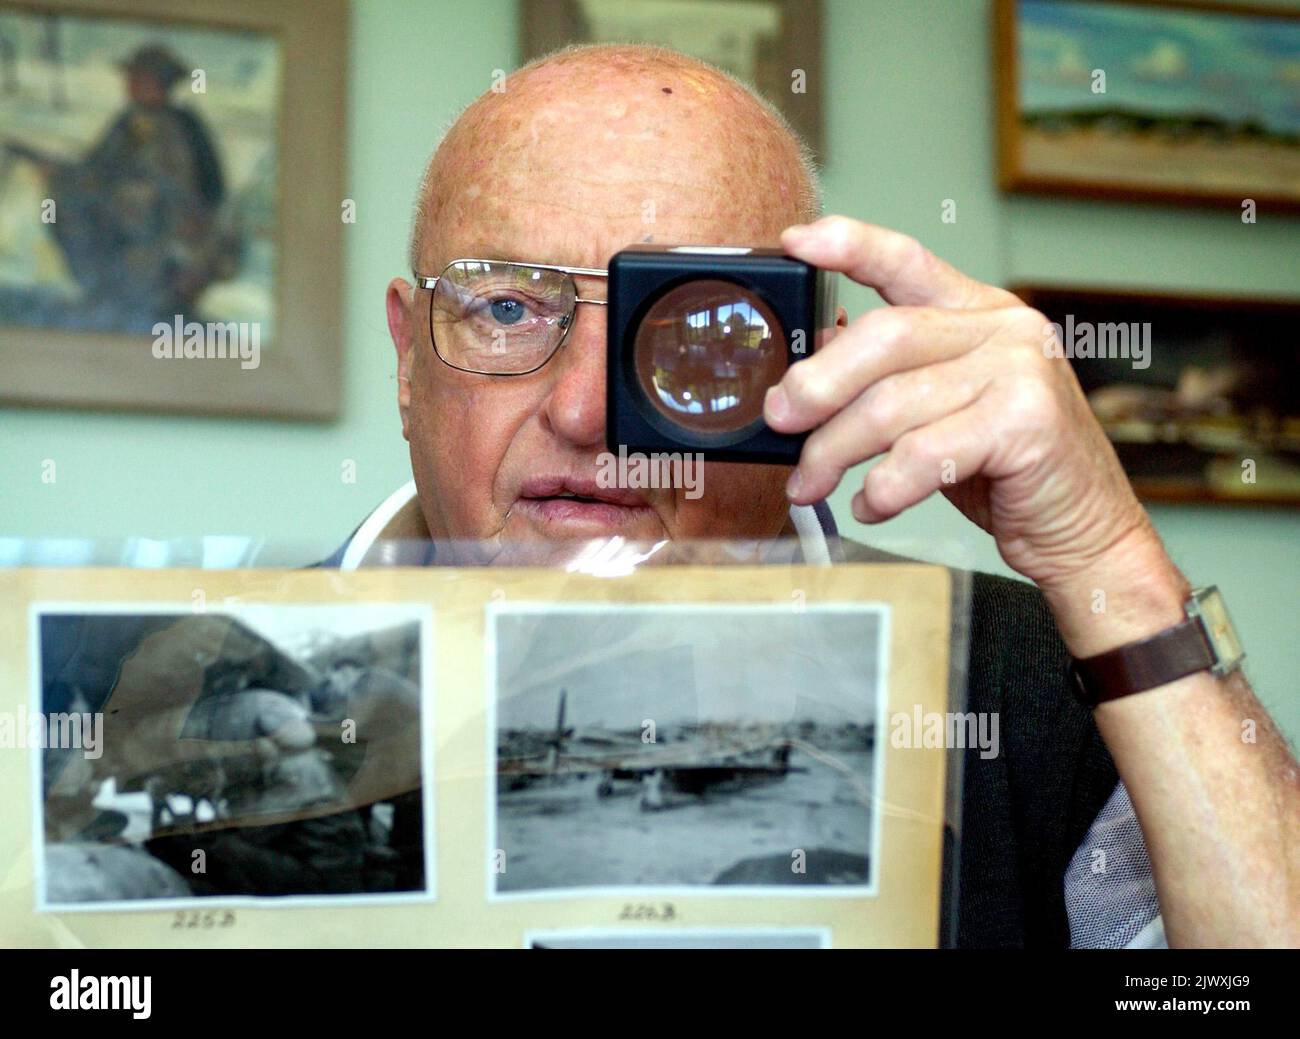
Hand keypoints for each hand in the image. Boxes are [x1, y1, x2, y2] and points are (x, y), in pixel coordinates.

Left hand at [767, 216, 1174, 617]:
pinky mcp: (1027, 423)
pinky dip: (884, 486)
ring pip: (894, 403)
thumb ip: (889, 377)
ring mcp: (1021, 371)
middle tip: (779, 420)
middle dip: (817, 384)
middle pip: (884, 336)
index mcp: (978, 313)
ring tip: (810, 484)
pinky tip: (871, 503)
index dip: (847, 245)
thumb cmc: (1005, 470)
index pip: (906, 259)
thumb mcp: (942, 409)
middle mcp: (1004, 329)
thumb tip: (807, 367)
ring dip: (835, 451)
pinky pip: (925, 452)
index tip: (795, 243)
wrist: (1086, 529)